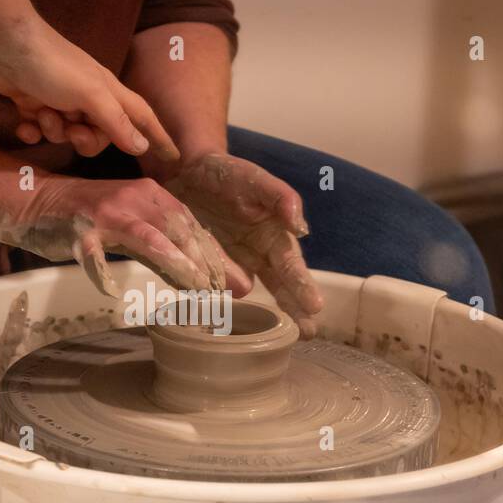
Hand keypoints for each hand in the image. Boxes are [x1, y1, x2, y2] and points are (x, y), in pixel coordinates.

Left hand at [0, 18, 179, 161]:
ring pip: (67, 135)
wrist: (1, 42)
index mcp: (108, 91)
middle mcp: (87, 96)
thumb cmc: (52, 64)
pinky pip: (39, 130)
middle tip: (72, 130)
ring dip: (54, 131)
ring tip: (43, 113)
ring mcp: (59, 100)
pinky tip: (24, 123)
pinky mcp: (32, 103)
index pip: (141, 118)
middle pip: (100, 135)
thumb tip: (141, 146)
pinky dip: (32, 130)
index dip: (157, 137)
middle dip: (86, 140)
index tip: (172, 157)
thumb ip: (115, 122)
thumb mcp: (90, 94)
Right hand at [0, 176, 231, 297]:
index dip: (217, 255)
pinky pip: (95, 253)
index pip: (193, 226)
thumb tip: (200, 281)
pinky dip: (104, 272)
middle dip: (209, 260)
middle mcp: (137, 198)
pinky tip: (114, 290)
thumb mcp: (134, 229)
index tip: (240, 281)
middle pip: (181, 229)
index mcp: (153, 195)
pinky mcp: (82, 228)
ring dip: (176, 261)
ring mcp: (110, 211)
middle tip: (233, 288)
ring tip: (199, 285)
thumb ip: (164, 252)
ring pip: (149, 236)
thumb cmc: (90, 218)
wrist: (36, 199)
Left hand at [163, 153, 323, 335]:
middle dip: (295, 309)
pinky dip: (220, 301)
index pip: (291, 264)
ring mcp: (231, 264)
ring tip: (283, 332)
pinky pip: (214, 287)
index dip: (303, 285)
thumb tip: (299, 225)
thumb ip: (279, 198)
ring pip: (249, 293)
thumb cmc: (228, 173)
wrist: (187, 170)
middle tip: (308, 333)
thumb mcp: (256, 180)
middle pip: (279, 285)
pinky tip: (227, 321)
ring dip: (263, 312)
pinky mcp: (205, 267)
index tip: (315, 307)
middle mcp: (256, 255)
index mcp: (272, 235)